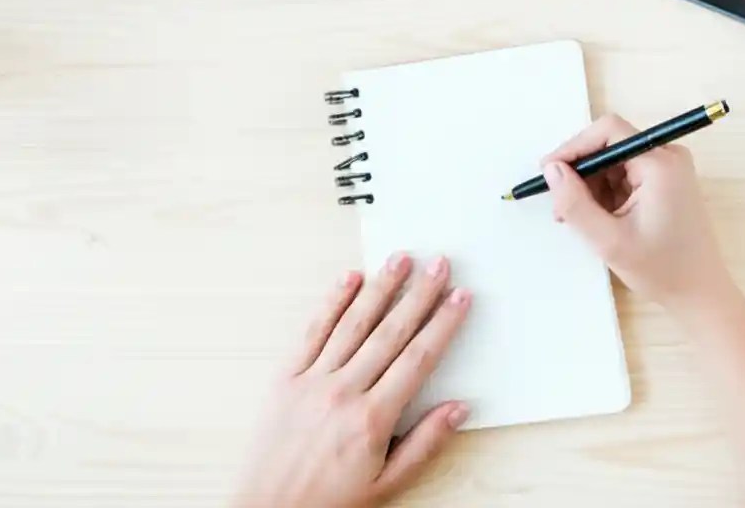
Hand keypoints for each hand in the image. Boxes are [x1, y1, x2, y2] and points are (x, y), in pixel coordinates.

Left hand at [233, 255, 472, 507]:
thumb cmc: (329, 501)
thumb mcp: (387, 483)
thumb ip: (425, 443)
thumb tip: (458, 408)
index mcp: (373, 419)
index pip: (419, 358)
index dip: (443, 324)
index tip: (459, 298)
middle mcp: (343, 392)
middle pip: (391, 332)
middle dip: (420, 294)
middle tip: (439, 265)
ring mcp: (312, 380)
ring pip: (353, 324)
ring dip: (380, 288)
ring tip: (400, 260)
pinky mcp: (285, 377)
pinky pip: (312, 332)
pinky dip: (332, 303)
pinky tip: (349, 280)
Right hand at [541, 113, 734, 318]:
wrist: (699, 293)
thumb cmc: (661, 270)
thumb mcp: (608, 240)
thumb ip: (575, 203)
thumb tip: (551, 170)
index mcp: (660, 165)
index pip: (609, 132)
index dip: (574, 147)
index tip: (549, 172)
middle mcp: (667, 158)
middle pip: (608, 145)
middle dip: (579, 172)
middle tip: (559, 205)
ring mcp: (667, 170)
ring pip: (612, 161)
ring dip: (588, 185)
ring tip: (575, 218)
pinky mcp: (663, 182)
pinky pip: (622, 175)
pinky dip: (603, 193)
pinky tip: (595, 218)